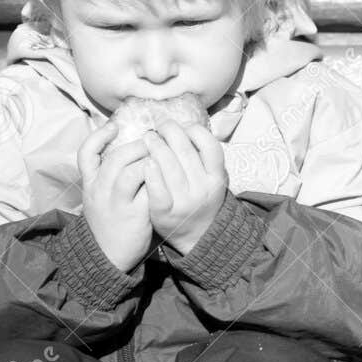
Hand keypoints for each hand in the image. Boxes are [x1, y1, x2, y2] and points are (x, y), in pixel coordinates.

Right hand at [76, 120, 152, 272]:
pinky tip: (165, 177)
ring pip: (129, 171)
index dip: (99, 137)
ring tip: (160, 158)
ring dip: (148, 160)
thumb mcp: (99, 197)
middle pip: (115, 158)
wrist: (108, 256)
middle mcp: (100, 191)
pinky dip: (157, 180)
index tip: (114, 127)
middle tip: (152, 142)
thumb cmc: (110, 223)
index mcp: (90, 184)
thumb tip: (129, 151)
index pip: (86, 154)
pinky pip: (147, 191)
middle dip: (136, 146)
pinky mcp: (133, 215)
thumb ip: (109, 176)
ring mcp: (116, 203)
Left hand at [141, 119, 228, 253]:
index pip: (209, 144)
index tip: (182, 125)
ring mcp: (184, 201)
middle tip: (159, 125)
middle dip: (169, 131)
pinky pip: (156, 188)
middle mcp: (203, 189)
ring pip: (168, 165)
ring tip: (147, 138)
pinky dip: (149, 172)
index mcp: (217, 178)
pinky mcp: (165, 212)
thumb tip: (183, 126)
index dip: (193, 129)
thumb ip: (203, 157)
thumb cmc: (200, 200)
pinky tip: (145, 162)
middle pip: (185, 151)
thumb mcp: (212, 179)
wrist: (197, 236)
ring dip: (155, 146)